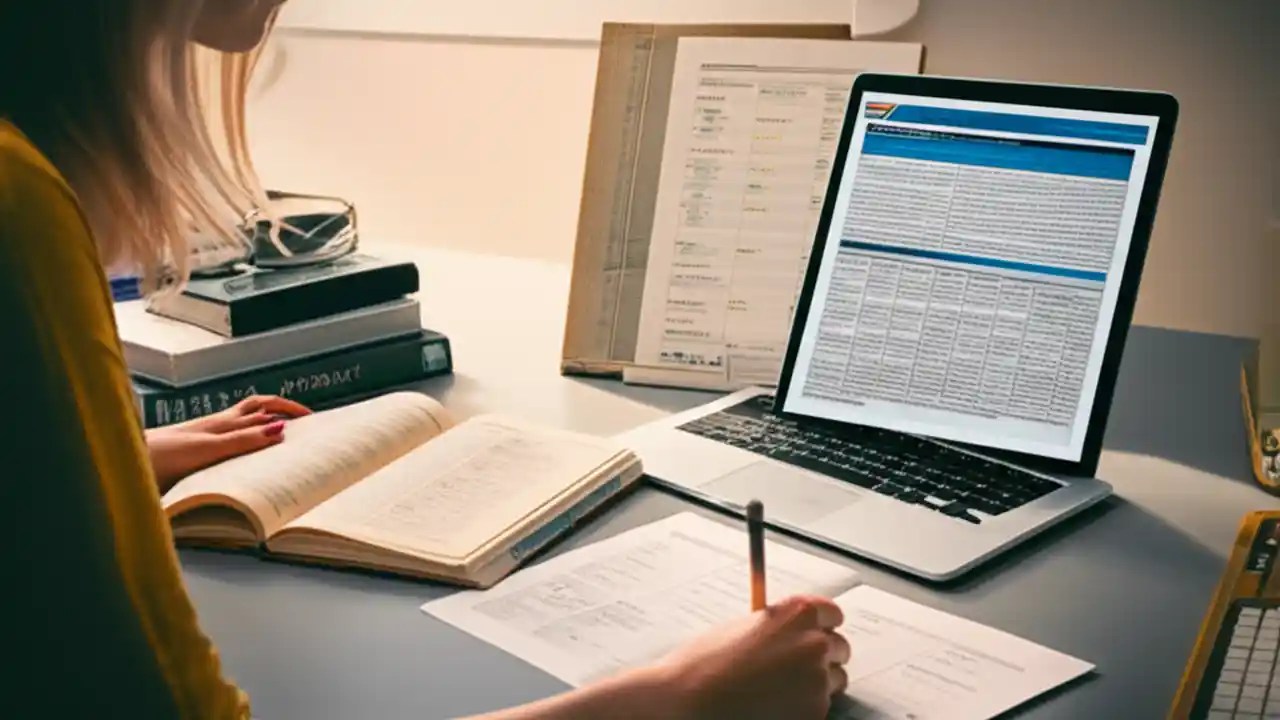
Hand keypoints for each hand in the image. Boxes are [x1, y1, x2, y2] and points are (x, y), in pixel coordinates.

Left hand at [146, 395, 310, 487]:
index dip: (291, 412)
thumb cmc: (161, 456)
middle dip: (282, 413)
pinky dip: (244, 442)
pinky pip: (229, 442)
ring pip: (243, 424)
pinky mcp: (195, 451)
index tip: (314, 422)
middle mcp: (217, 426)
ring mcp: (205, 437)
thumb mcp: (209, 448)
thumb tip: (280, 429)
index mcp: (225, 423)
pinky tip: (246, 455)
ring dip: (262, 424)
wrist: (127, 463)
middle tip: (305, 425)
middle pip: (257, 410)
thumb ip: (243, 440)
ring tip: (281, 435)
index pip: (267, 409)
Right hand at [656, 595, 849, 719]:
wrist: (690, 702)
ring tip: (778, 688)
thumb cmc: (704, 665)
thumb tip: (790, 634)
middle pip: (839, 647)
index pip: (833, 613)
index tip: (816, 631)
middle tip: (794, 666)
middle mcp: (813, 643)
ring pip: (833, 681)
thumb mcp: (742, 627)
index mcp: (796, 613)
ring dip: (814, 684)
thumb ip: (776, 626)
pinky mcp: (814, 713)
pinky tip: (773, 705)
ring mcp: (817, 680)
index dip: (822, 624)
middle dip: (821, 656)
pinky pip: (819, 708)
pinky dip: (803, 708)